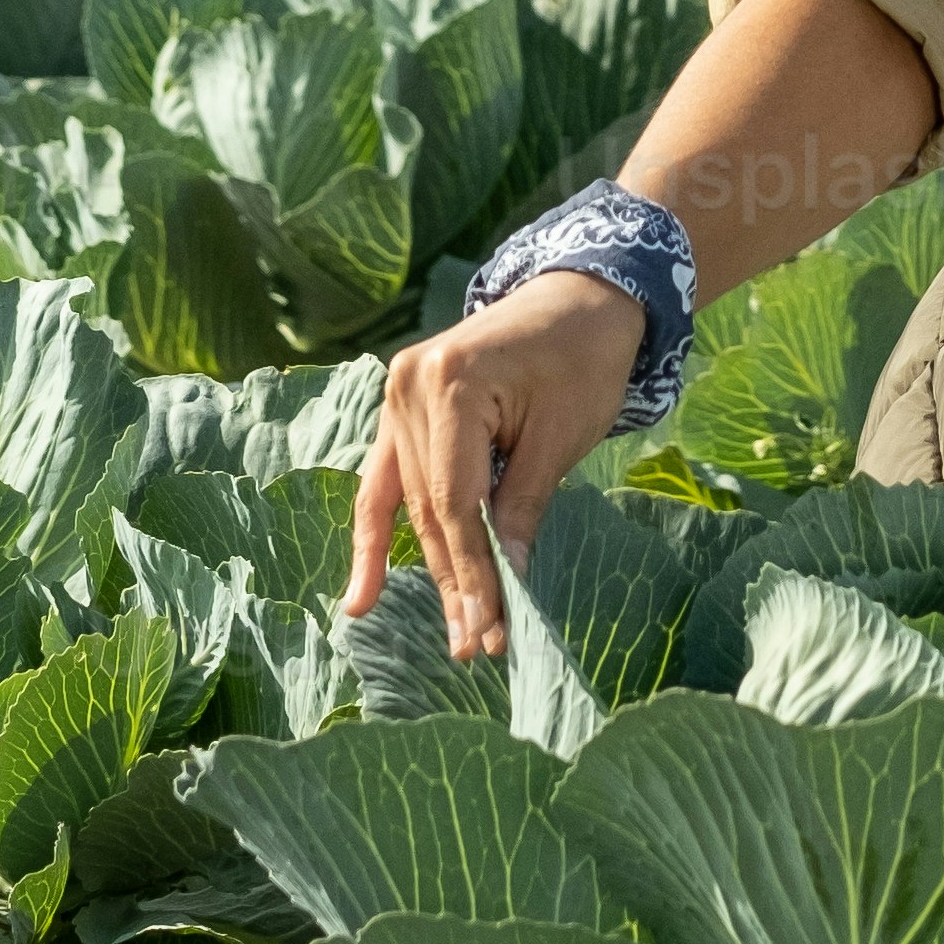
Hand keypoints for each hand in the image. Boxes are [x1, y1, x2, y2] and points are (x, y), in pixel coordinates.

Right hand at [344, 267, 647, 665]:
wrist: (579, 295)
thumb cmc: (582, 358)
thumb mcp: (563, 435)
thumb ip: (524, 507)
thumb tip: (506, 583)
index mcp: (451, 382)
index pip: (457, 502)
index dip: (474, 572)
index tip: (490, 631)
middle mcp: (409, 386)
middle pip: (430, 508)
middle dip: (456, 582)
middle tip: (477, 647)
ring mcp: (397, 394)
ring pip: (410, 502)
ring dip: (429, 570)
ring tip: (453, 636)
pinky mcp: (401, 408)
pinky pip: (384, 482)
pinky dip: (376, 537)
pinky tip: (361, 597)